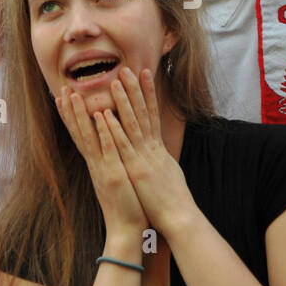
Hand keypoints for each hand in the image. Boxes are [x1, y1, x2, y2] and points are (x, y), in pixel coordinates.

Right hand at [56, 86, 146, 233]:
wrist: (125, 230)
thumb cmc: (125, 206)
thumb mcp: (115, 180)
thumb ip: (110, 164)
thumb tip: (108, 152)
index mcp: (96, 163)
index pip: (80, 135)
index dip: (70, 116)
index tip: (63, 98)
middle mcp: (95, 163)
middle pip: (78, 131)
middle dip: (70, 109)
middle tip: (61, 88)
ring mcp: (102, 168)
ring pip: (88, 136)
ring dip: (80, 114)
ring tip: (73, 94)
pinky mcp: (113, 174)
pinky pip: (107, 148)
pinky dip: (103, 131)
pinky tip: (100, 115)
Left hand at [103, 68, 196, 238]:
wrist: (180, 219)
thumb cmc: (173, 201)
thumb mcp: (167, 174)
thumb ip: (162, 160)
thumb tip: (161, 151)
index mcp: (157, 149)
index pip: (152, 115)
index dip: (148, 94)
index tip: (145, 74)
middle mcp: (152, 149)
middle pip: (144, 112)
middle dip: (136, 89)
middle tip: (128, 67)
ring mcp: (144, 157)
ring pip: (132, 123)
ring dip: (124, 101)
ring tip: (116, 80)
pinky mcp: (136, 169)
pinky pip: (123, 146)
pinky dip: (114, 129)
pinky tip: (105, 114)